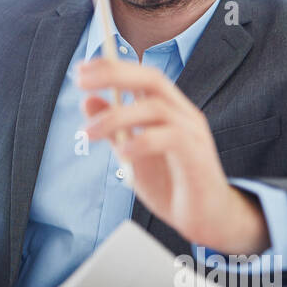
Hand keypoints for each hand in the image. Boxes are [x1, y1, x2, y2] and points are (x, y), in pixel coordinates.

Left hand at [77, 56, 268, 255]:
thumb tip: (87, 101)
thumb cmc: (170, 184)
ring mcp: (193, 132)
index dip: (113, 67)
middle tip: (80, 81)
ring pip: (155, 108)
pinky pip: (169, 138)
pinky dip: (141, 142)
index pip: (143, 75)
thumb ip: (113, 128)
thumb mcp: (132, 153)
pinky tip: (122, 154)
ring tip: (88, 134)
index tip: (81, 69)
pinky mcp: (197, 155)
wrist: (206, 219)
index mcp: (169, 109)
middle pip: (152, 79)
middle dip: (114, 74)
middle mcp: (183, 113)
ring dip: (116, 117)